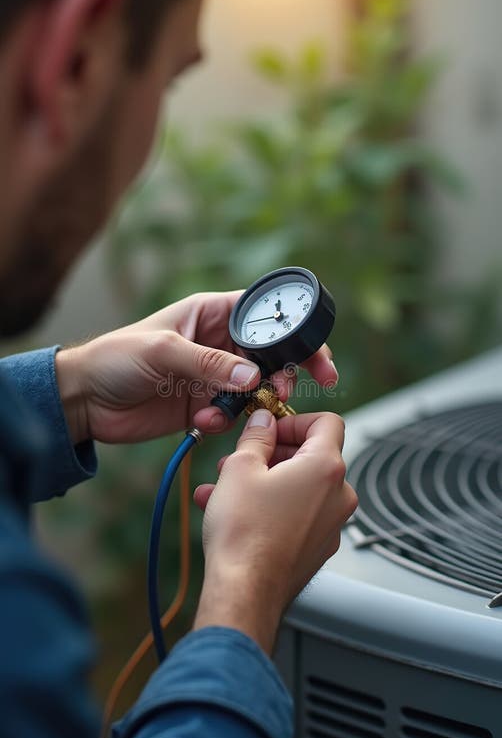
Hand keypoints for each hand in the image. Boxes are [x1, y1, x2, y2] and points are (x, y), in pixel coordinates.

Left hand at [55, 292, 337, 444]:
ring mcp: (212, 376)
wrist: (85, 401)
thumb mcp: (162, 351)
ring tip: (225, 413)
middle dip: (282, 376)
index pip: (264, 317)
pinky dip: (224, 422)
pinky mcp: (204, 406)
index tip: (317, 358)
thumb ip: (208, 364)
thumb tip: (253, 378)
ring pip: (254, 391)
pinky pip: (231, 415)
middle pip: (270, 357)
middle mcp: (218, 344)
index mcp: (211, 314)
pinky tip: (202, 423)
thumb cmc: (114, 358)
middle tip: (283, 394)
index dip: (293, 335)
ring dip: (249, 406)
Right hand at [193, 409, 357, 654]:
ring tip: (221, 488)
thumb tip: (264, 421)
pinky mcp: (317, 548)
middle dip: (271, 454)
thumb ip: (256, 436)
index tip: (269, 428)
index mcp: (326, 467)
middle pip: (311, 456)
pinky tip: (233, 514)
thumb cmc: (244, 531)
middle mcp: (339, 496)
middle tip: (238, 458)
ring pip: (298, 488)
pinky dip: (270, 508)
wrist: (245, 592)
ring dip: (263, 481)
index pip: (327, 422)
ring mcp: (331, 525)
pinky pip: (296, 515)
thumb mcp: (240, 468)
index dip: (295, 419)